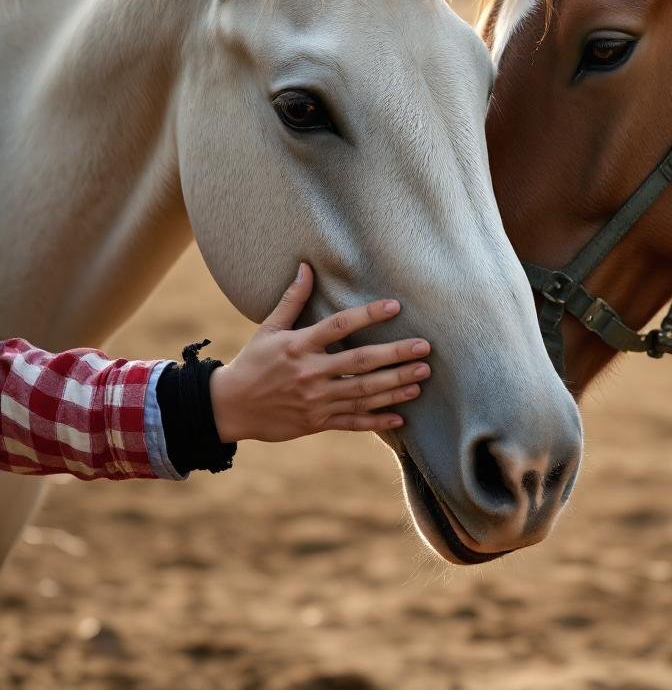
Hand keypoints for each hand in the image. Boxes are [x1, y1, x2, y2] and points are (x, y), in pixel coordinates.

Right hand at [209, 263, 429, 442]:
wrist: (228, 408)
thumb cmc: (252, 362)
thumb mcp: (268, 329)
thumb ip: (292, 300)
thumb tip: (307, 266)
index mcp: (299, 345)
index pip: (340, 326)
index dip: (368, 314)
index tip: (395, 306)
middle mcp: (310, 373)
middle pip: (360, 363)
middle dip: (395, 356)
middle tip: (425, 348)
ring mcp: (315, 400)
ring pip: (362, 393)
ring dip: (395, 386)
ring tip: (422, 377)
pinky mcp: (317, 422)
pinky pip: (352, 422)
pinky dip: (376, 421)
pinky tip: (402, 417)